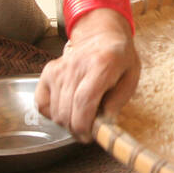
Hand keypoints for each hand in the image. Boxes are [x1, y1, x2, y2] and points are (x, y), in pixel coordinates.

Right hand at [35, 10, 139, 142]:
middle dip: (77, 130)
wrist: (101, 36)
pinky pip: (42, 104)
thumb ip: (118, 101)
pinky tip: (67, 110)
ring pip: (55, 111)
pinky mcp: (48, 73)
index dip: (84, 125)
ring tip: (81, 118)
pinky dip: (52, 114)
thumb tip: (104, 124)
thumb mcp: (131, 77)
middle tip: (88, 132)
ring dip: (67, 123)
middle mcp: (76, 66)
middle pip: (67, 110)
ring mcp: (58, 69)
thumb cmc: (119, 59)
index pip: (83, 101)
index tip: (89, 136)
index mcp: (102, 65)